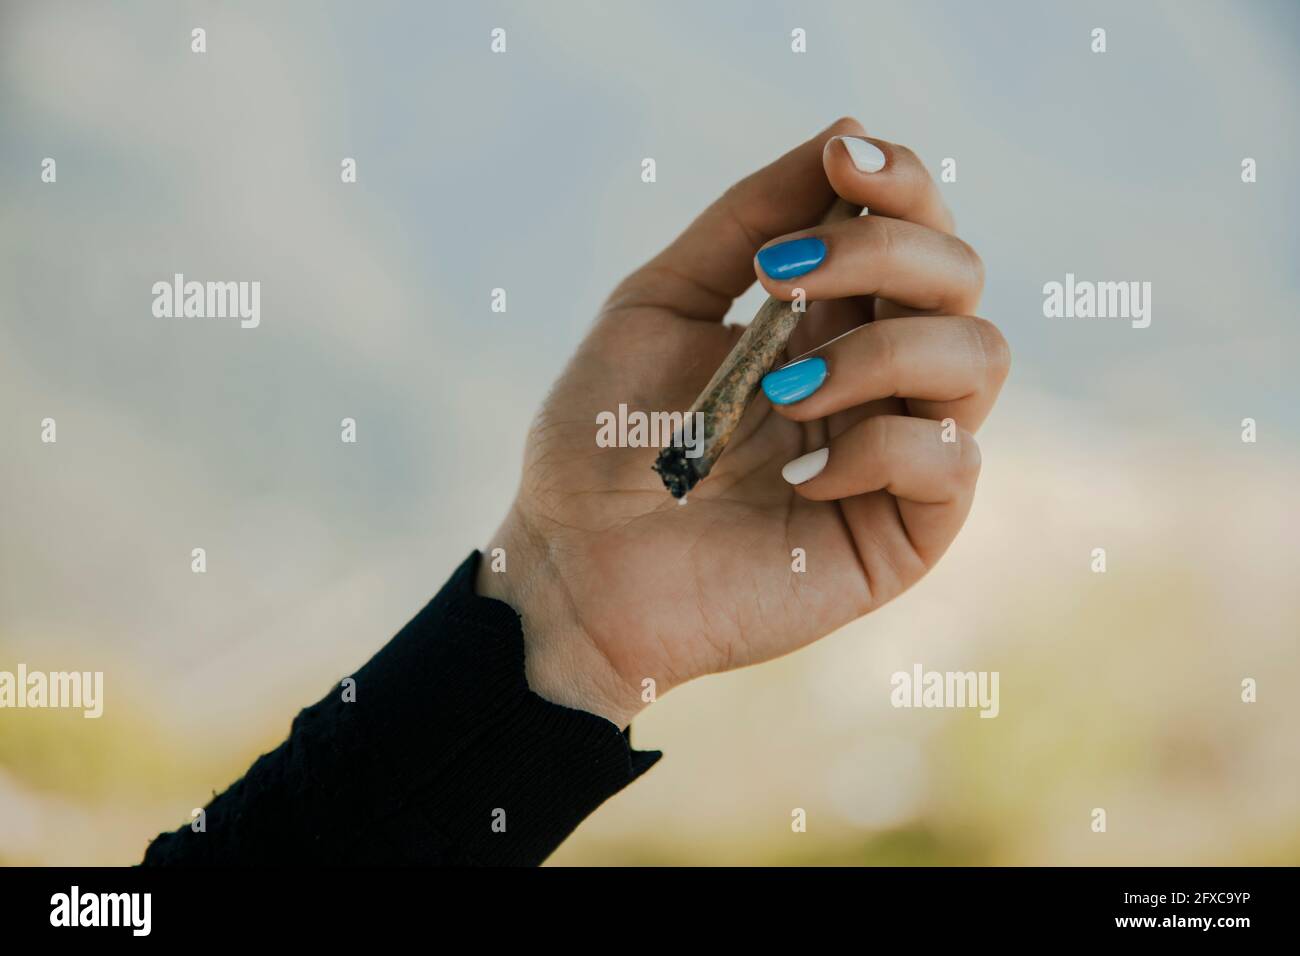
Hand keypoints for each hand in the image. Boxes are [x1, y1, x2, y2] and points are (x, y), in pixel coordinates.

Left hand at [477, 118, 1008, 727]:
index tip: (843, 164)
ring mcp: (896, 454)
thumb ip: (748, 220)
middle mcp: (875, 377)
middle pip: (958, 276)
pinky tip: (798, 476)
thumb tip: (848, 132)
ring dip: (883, 349)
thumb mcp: (660, 304)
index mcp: (826, 320)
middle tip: (783, 278)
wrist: (575, 568)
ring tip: (779, 390)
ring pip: (979, 357)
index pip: (911, 228)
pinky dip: (881, 448)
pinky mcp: (903, 534)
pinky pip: (950, 461)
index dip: (900, 182)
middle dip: (885, 252)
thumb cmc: (604, 439)